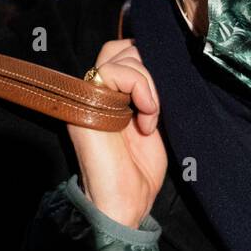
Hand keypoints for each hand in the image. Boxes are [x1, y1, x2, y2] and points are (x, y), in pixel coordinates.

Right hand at [67, 39, 166, 227]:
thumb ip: (151, 93)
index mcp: (112, 95)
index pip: (125, 51)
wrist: (125, 202)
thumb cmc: (140, 173)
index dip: (150, 62)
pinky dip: (142, 89)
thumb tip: (165, 63)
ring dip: (149, 85)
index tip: (165, 94)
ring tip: (152, 117)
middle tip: (157, 104)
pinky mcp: (85, 100)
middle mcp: (97, 91)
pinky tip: (147, 119)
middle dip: (149, 68)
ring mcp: (89, 94)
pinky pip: (119, 71)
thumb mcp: (154, 122)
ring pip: (123, 56)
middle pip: (120, 47)